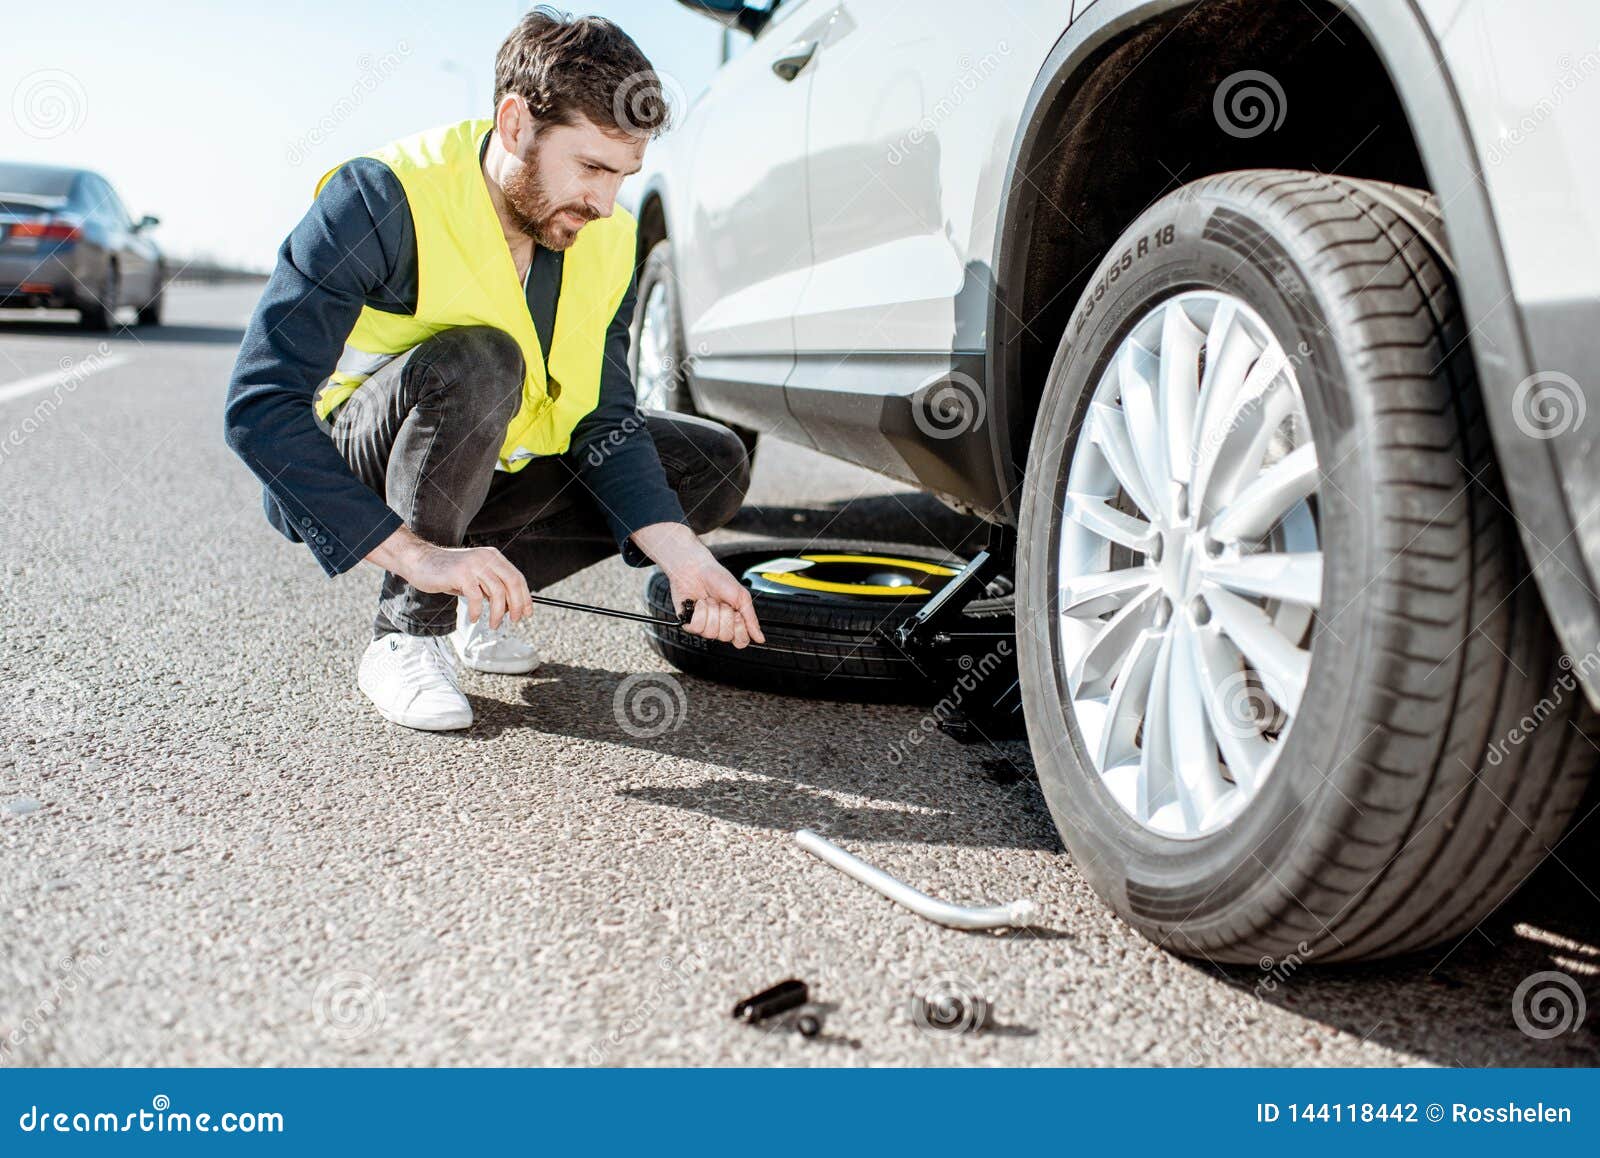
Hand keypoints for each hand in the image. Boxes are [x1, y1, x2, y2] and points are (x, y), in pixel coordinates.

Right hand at [366, 526, 531, 628]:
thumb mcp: (474, 577)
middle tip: (514, 621)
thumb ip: (490, 587)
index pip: (517, 577)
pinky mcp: (461, 573)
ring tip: (493, 625)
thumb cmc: (447, 573)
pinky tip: (474, 618)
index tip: (527, 613)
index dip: (525, 597)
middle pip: (512, 583)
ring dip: (498, 613)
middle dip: (517, 605)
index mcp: (493, 556)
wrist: (419, 561)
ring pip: (497, 592)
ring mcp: (474, 564)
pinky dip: (478, 611)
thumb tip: (510, 607)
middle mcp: (486, 557)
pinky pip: (476, 597)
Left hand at [631, 522, 764, 648]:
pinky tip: (699, 603)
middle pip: (726, 637)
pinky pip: (697, 628)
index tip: (737, 614)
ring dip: (712, 612)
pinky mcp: (689, 623)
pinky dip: (700, 612)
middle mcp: (719, 625)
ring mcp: (704, 625)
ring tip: (710, 601)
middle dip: (725, 616)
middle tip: (722, 604)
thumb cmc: (717, 578)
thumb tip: (760, 637)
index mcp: (733, 620)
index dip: (740, 630)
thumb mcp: (741, 597)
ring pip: (711, 633)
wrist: (695, 568)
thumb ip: (751, 619)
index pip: (741, 640)